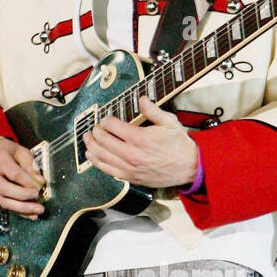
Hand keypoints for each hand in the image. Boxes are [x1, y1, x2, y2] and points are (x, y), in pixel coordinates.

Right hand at [0, 136, 45, 216]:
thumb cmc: (4, 150)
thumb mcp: (19, 150)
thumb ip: (31, 165)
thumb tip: (40, 181)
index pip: (14, 174)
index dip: (28, 182)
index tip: (39, 186)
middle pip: (5, 189)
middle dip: (24, 197)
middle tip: (38, 199)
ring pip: (3, 201)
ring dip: (22, 209)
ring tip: (37, 211)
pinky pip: (4, 205)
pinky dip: (18, 212)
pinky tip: (30, 215)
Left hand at [83, 96, 198, 188]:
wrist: (189, 167)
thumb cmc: (179, 145)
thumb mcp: (169, 122)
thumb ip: (153, 110)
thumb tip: (141, 98)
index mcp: (141, 138)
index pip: (113, 126)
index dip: (106, 120)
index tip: (106, 118)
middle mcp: (132, 154)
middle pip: (103, 140)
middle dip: (95, 132)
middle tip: (93, 127)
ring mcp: (130, 168)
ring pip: (102, 156)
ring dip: (91, 146)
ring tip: (87, 139)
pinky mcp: (131, 178)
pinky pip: (108, 170)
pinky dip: (97, 162)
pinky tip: (91, 155)